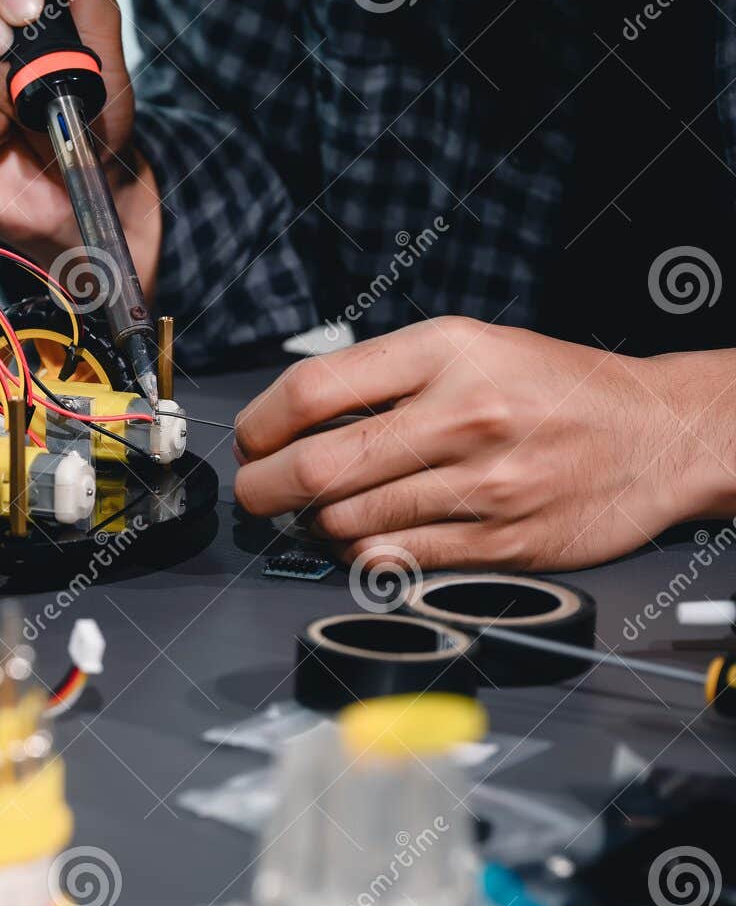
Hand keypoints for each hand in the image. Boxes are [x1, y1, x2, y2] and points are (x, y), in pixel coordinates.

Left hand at [232, 317, 735, 569]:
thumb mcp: (468, 347)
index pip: (311, 390)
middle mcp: (463, 416)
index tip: (248, 438)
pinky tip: (363, 535)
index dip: (257, 422)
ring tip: (318, 510)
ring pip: (348, 520)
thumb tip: (288, 415)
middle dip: (261, 487)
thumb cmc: (552, 388)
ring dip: (313, 523)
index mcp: (445, 354)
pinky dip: (360, 552)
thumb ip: (383, 375)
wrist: (658, 434)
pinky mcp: (500, 543)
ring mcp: (484, 485)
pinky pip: (394, 558)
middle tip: (254, 492)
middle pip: (317, 465)